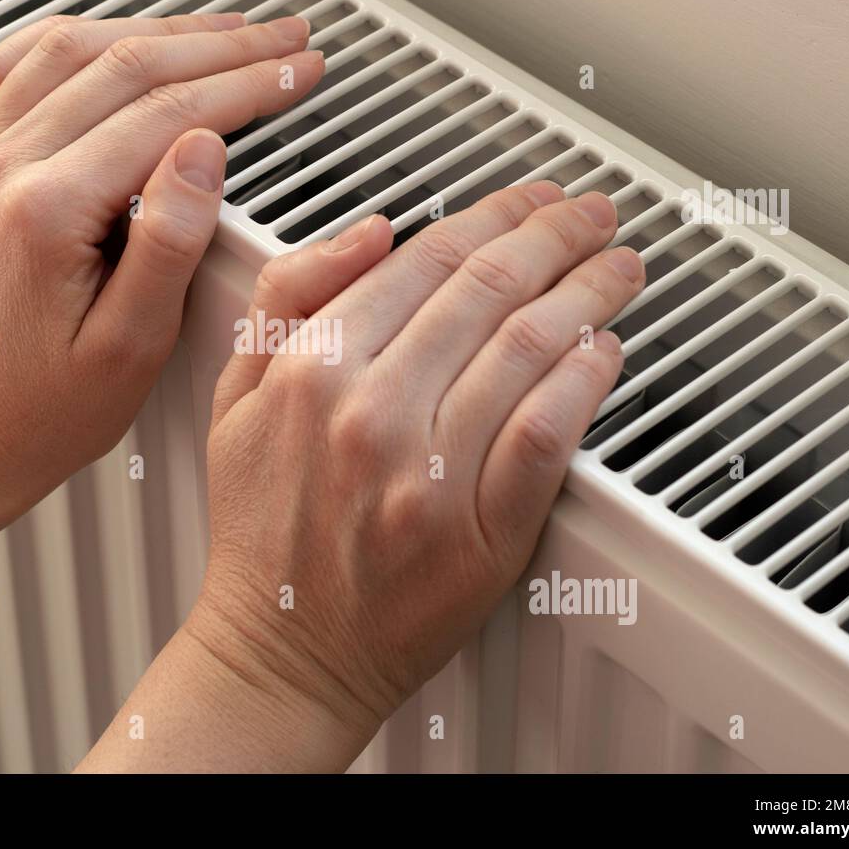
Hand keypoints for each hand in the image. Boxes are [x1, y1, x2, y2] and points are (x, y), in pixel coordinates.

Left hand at [0, 12, 323, 532]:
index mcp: (45, 212)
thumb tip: (206, 149)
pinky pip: (17, 64)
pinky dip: (77, 34)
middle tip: (285, 37)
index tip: (300, 72)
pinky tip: (118, 32)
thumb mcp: (131, 346)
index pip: (168, 114)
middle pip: (127, 64)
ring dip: (159, 28)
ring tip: (227, 29)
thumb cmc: (48, 408)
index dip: (248, 84)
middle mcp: (2, 169)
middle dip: (222, 43)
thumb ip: (169, 241)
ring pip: (75, 47)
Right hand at [187, 185, 644, 760]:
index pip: (425, 258)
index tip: (527, 199)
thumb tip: (372, 232)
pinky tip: (603, 349)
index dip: (492, 213)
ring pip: (530, 347)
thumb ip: (287, 298)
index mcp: (311, 369)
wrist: (283, 650)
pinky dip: (585, 380)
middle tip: (589, 215)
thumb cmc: (263, 529)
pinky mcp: (482, 532)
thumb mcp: (232, 396)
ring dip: (589, 290)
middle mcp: (372, 412)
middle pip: (488, 288)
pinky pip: (549, 433)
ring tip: (617, 265)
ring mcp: (431, 474)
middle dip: (555, 234)